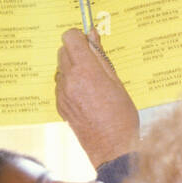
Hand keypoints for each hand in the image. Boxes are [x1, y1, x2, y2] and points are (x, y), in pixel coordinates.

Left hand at [56, 28, 139, 166]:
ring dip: (73, 69)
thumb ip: (101, 56)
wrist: (113, 148)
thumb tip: (92, 34)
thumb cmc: (121, 116)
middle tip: (94, 64)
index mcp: (85, 71)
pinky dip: (71, 85)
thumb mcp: (116, 81)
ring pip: (61, 69)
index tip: (90, 43)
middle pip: (63, 51)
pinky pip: (61, 86)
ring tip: (92, 84)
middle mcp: (69, 81)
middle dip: (77, 52)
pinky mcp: (60, 106)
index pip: (70, 37)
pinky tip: (87, 97)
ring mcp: (62, 95)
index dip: (80, 37)